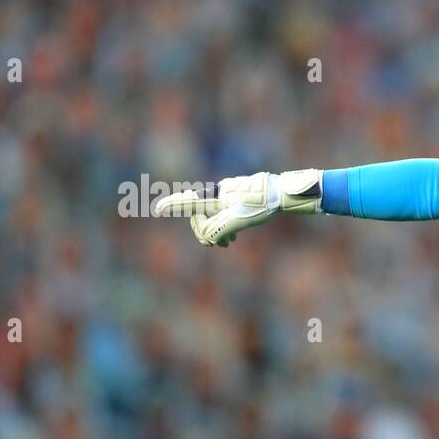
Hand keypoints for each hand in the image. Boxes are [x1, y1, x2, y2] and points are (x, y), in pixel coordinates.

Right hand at [153, 169, 321, 246]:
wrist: (281, 194)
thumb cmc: (259, 205)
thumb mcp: (236, 221)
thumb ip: (216, 230)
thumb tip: (207, 237)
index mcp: (214, 197)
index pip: (188, 202)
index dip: (172, 205)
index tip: (157, 208)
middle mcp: (217, 194)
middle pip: (200, 214)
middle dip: (204, 231)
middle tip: (215, 244)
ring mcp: (227, 196)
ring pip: (213, 216)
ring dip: (216, 231)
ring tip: (227, 243)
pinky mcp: (237, 200)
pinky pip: (223, 215)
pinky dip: (224, 227)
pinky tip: (232, 238)